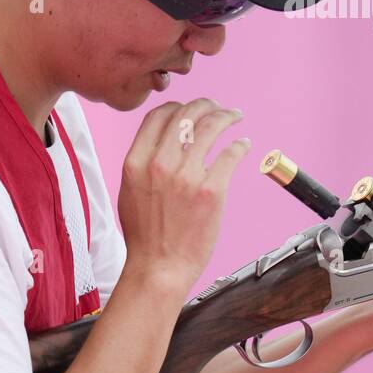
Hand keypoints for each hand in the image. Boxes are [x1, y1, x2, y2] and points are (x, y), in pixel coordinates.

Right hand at [116, 98, 250, 291]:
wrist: (159, 268)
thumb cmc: (145, 236)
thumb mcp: (130, 191)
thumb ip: (144, 162)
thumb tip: (164, 141)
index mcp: (136, 162)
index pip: (159, 115)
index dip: (178, 106)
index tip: (190, 108)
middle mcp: (160, 163)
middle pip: (187, 114)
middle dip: (206, 104)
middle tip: (218, 107)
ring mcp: (187, 176)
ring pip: (211, 126)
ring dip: (227, 116)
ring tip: (235, 116)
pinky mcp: (212, 190)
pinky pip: (230, 153)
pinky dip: (240, 144)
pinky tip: (242, 144)